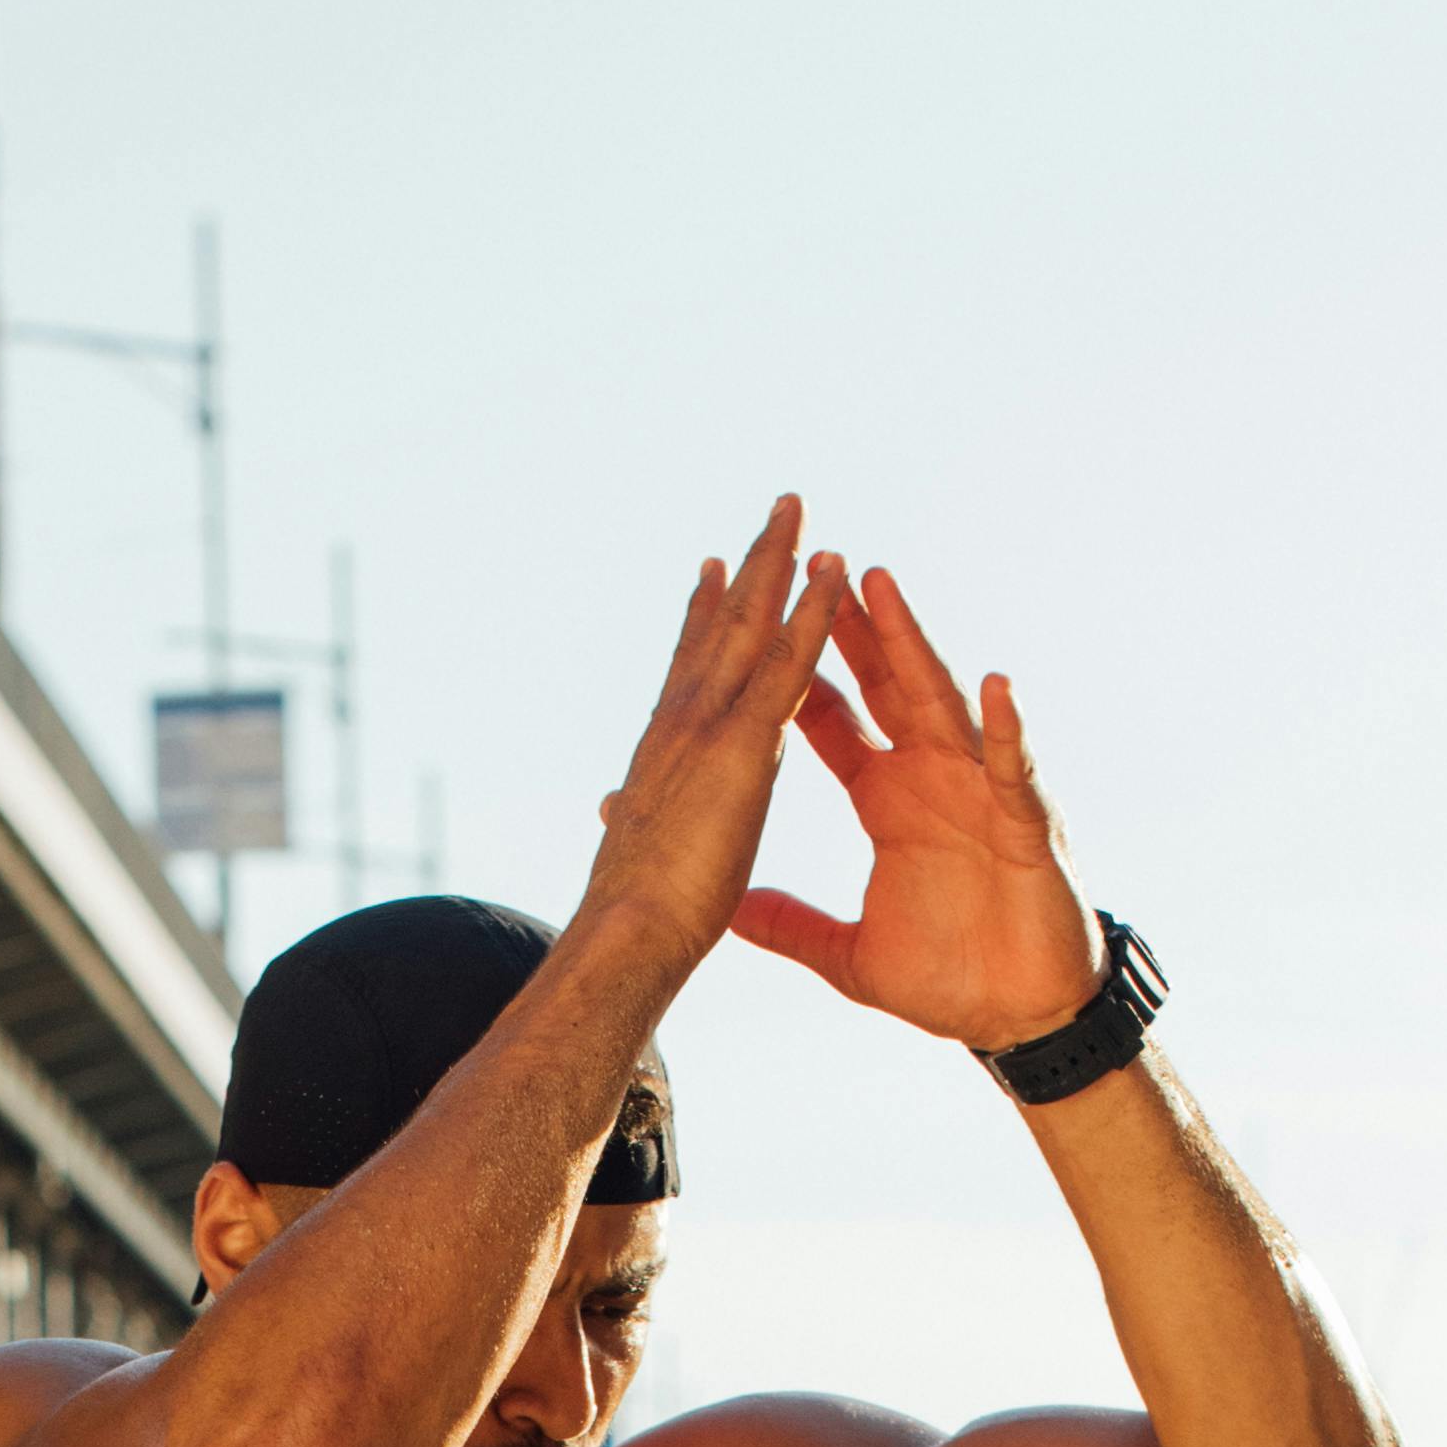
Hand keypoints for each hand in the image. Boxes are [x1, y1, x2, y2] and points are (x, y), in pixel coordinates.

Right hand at [579, 498, 849, 968]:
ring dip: (777, 564)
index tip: (714, 576)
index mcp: (665, 752)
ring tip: (799, 509)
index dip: (702, 621)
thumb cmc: (631, 919)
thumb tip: (614, 811)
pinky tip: (833, 569)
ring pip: (752, 627)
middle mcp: (681, 721)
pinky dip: (812, 612)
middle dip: (746, 571)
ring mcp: (710, 723)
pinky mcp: (743, 741)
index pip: (689, 671)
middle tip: (771, 517)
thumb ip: (634, 821)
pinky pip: (790, 662)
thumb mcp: (637, 854)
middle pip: (720, 630)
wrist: (628, 937)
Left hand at [730, 561, 1099, 1052]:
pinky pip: (1012, 770)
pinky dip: (1002, 729)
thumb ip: (792, 926)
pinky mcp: (1026, 826)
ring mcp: (981, 795)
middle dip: (854, 628)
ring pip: (941, 705)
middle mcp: (932, 781)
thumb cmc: (952, 979)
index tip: (761, 623)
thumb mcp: (850, 956)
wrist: (1019, 1019)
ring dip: (913, 647)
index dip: (800, 675)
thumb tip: (732, 911)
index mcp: (889, 801)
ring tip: (882, 588)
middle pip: (885, 689)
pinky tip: (992, 685)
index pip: (835, 724)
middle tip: (820, 563)